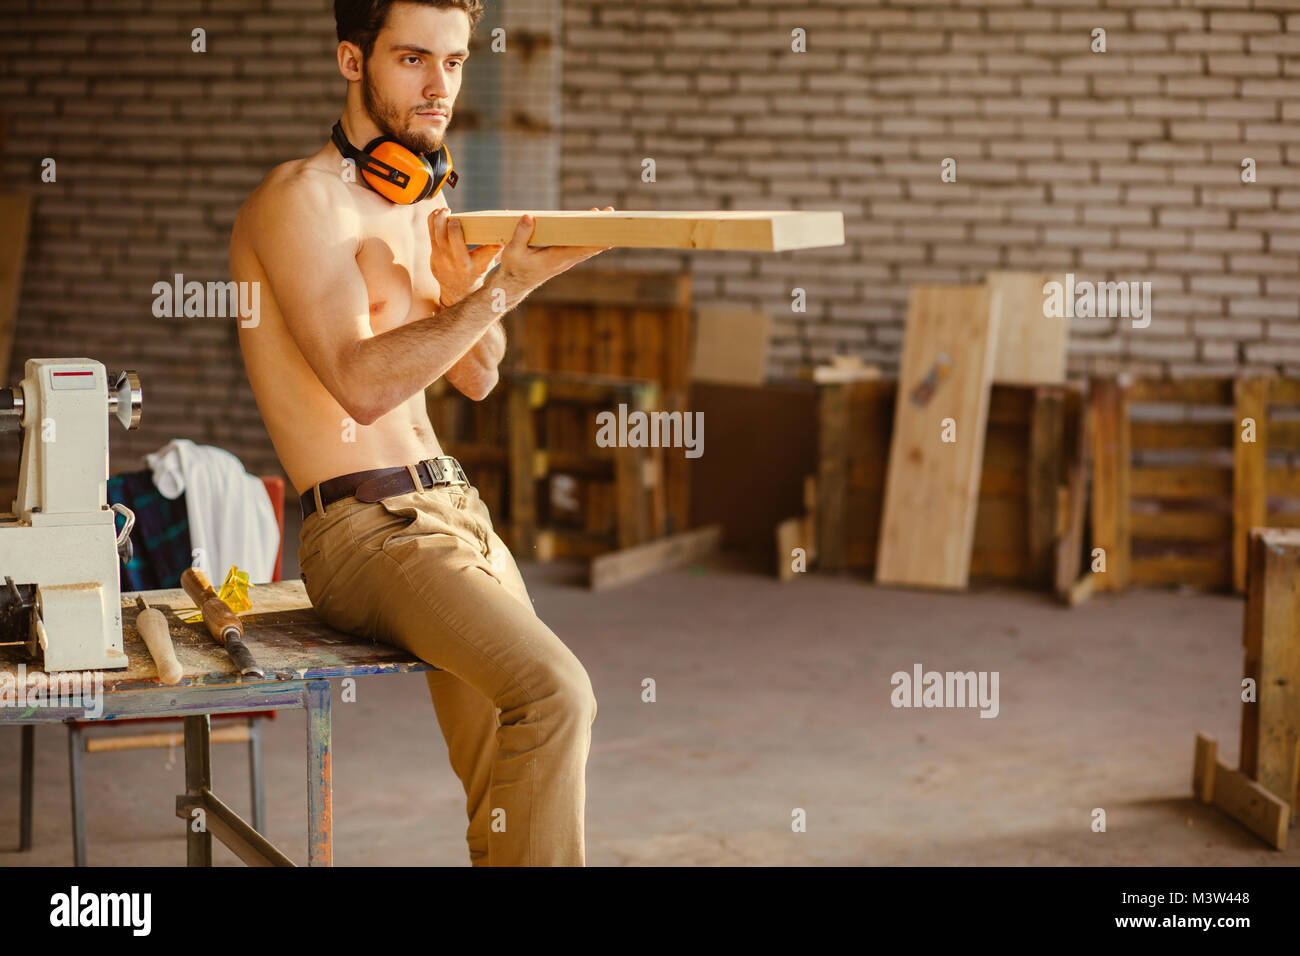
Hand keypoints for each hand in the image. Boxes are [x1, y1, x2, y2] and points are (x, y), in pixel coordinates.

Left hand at [429, 206, 503, 307]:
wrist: (459, 291)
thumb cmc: (476, 273)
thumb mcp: (486, 264)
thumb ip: (494, 250)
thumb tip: (505, 237)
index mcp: (466, 263)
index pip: (460, 246)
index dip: (456, 232)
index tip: (458, 220)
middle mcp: (452, 261)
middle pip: (445, 238)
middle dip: (446, 223)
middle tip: (449, 212)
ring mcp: (440, 259)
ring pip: (435, 236)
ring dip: (437, 220)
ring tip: (443, 211)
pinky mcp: (433, 256)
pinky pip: (430, 237)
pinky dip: (432, 224)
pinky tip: (437, 215)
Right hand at [497, 206, 614, 294]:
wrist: (514, 284)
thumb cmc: (514, 268)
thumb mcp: (512, 251)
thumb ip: (521, 234)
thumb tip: (529, 216)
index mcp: (555, 259)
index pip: (580, 249)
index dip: (595, 241)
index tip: (608, 233)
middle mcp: (564, 260)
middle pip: (588, 245)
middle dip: (601, 230)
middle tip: (611, 213)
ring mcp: (565, 259)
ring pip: (586, 245)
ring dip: (597, 230)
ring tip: (607, 212)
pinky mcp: (563, 256)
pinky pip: (580, 245)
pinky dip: (588, 234)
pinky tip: (592, 222)